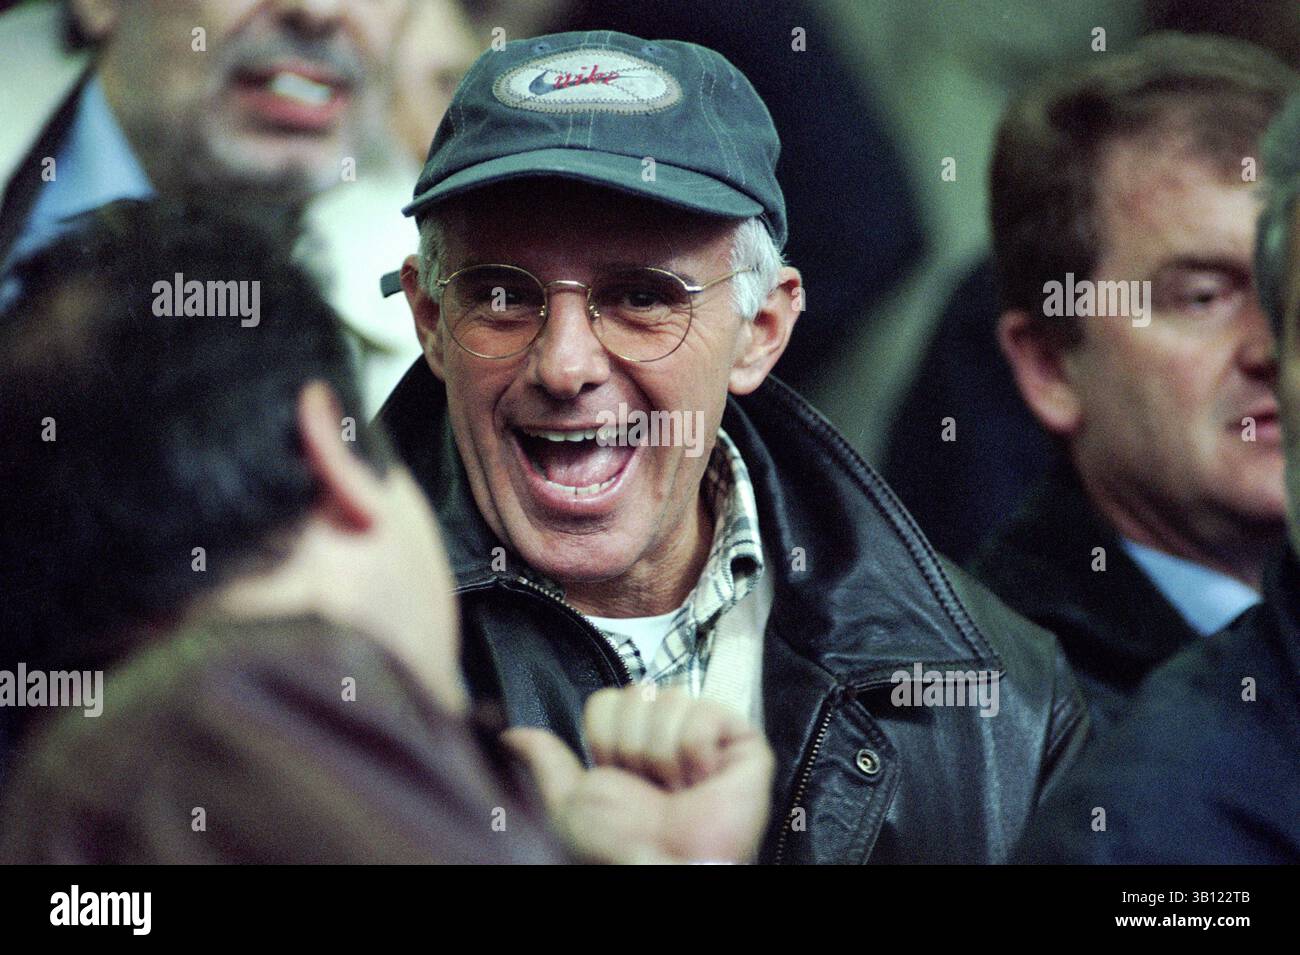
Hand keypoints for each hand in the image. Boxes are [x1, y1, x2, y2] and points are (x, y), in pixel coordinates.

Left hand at [503, 686, 774, 863]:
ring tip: (678, 789)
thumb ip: (546, 759)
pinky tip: (701, 782)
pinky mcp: (743, 742)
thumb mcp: (570, 801)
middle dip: (631, 746)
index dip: (604, 739)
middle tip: (650, 786)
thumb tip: (510, 734)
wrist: (663, 866)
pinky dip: (694, 754)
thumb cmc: (620, 844)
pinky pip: (704, 714)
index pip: (609, 698)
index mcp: (633, 739)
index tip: (619, 777)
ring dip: (662, 757)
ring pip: (670, 699)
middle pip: (637, 692)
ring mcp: (710, 733)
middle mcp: (671, 730)